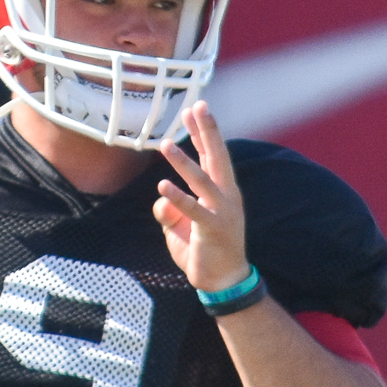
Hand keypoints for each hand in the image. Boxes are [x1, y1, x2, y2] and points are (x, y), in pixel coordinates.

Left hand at [152, 101, 250, 292]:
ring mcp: (222, 212)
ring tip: (166, 143)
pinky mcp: (213, 229)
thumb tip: (160, 199)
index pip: (211, 155)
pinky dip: (178, 197)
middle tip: (197, 107)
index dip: (203, 131)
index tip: (194, 108)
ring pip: (202, 180)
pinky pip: (193, 210)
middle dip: (206, 131)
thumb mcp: (180, 225)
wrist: (224, 280)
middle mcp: (226, 196)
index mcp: (222, 191)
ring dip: (183, 162)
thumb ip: (170, 208)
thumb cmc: (203, 249)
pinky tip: (162, 186)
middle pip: (216, 157)